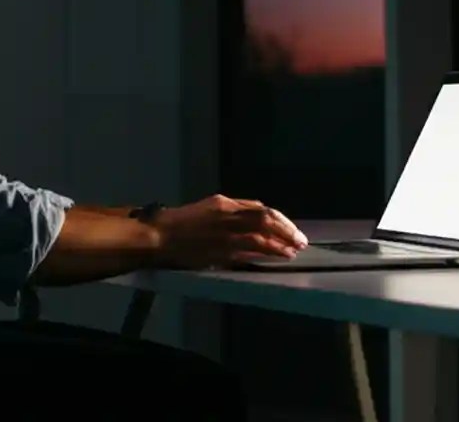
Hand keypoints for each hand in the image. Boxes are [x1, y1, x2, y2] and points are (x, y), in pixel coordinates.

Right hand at [151, 194, 307, 268]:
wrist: (158, 235)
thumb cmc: (180, 224)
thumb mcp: (207, 210)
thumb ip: (230, 213)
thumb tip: (256, 217)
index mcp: (224, 203)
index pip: (259, 208)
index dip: (279, 219)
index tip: (290, 228)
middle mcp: (227, 214)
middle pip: (265, 218)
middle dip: (286, 229)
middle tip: (300, 239)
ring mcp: (224, 233)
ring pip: (261, 235)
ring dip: (281, 243)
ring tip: (294, 249)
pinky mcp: (220, 250)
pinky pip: (249, 250)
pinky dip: (267, 252)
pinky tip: (278, 256)